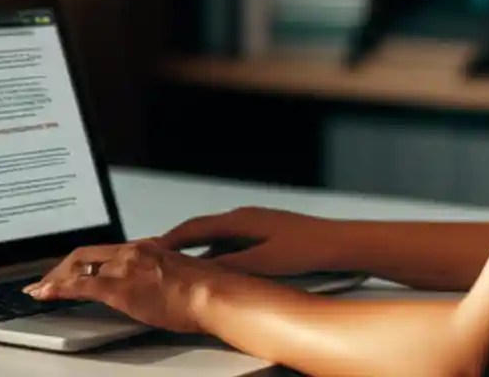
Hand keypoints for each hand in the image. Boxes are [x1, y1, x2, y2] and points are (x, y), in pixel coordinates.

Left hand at [23, 239, 235, 333]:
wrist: (217, 294)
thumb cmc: (210, 291)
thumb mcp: (183, 277)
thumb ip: (163, 277)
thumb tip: (157, 287)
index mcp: (148, 248)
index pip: (107, 251)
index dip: (84, 260)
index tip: (73, 269)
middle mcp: (133, 251)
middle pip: (86, 254)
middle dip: (62, 267)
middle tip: (47, 280)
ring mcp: (125, 268)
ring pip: (78, 266)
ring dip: (54, 278)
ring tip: (39, 289)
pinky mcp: (119, 287)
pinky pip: (80, 285)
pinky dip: (58, 288)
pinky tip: (45, 294)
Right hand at [159, 207, 343, 276]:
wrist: (338, 243)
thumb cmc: (306, 249)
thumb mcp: (263, 262)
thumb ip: (231, 265)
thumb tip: (203, 270)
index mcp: (240, 219)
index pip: (195, 227)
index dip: (170, 239)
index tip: (150, 248)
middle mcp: (244, 217)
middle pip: (202, 229)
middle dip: (179, 242)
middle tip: (156, 254)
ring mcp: (255, 223)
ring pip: (217, 236)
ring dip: (198, 248)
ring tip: (181, 263)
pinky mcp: (265, 232)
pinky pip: (231, 241)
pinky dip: (217, 252)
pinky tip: (216, 266)